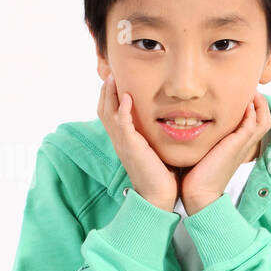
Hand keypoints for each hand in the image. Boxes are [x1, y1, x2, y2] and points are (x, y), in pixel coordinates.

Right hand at [97, 73, 177, 211]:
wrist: (159, 197)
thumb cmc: (161, 175)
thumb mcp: (155, 149)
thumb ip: (154, 135)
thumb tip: (166, 122)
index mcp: (125, 140)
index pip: (111, 113)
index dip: (110, 96)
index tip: (116, 79)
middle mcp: (120, 140)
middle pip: (104, 109)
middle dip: (106, 90)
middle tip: (111, 72)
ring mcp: (123, 144)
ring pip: (108, 114)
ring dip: (110, 95)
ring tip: (113, 78)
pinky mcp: (131, 148)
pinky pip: (122, 126)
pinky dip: (123, 111)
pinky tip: (128, 98)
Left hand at [179, 93, 270, 214]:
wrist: (198, 193)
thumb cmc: (196, 174)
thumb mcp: (204, 149)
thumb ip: (205, 135)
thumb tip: (188, 121)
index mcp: (238, 145)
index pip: (254, 120)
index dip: (252, 105)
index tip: (239, 92)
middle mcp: (245, 144)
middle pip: (264, 116)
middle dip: (259, 100)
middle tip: (247, 86)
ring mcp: (243, 144)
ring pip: (263, 117)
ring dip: (258, 101)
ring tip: (248, 88)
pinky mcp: (238, 145)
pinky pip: (253, 122)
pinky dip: (251, 109)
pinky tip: (242, 99)